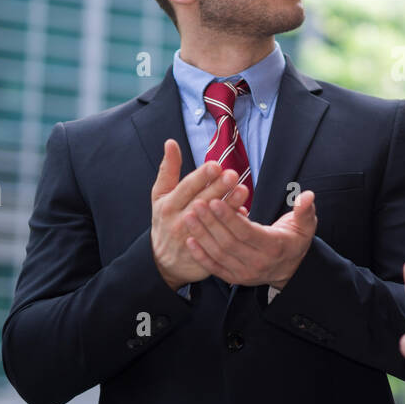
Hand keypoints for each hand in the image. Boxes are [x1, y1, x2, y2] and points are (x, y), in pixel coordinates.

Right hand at [150, 139, 251, 289]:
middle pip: (202, 202)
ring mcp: (191, 238)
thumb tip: (170, 142)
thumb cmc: (165, 220)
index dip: (201, 176)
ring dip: (229, 205)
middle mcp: (179, 220)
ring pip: (213, 220)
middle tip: (233, 175)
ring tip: (244, 191)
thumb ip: (168, 169)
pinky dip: (231, 226)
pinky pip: (219, 237)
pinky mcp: (204, 251)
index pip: (186, 187)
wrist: (163, 261)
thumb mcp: (160, 195)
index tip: (215, 165)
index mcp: (169, 204)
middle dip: (218, 188)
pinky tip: (244, 213)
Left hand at [183, 182, 317, 289]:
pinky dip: (201, 255)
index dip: (229, 218)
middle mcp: (258, 263)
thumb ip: (305, 210)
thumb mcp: (305, 225)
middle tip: (197, 204)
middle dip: (211, 223)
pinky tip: (189, 240)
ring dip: (202, 236)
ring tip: (189, 216)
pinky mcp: (235, 278)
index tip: (215, 201)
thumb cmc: (294, 240)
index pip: (247, 232)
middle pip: (229, 243)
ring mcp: (245, 273)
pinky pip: (214, 268)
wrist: (291, 269)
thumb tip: (307, 196)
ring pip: (218, 254)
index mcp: (273, 247)